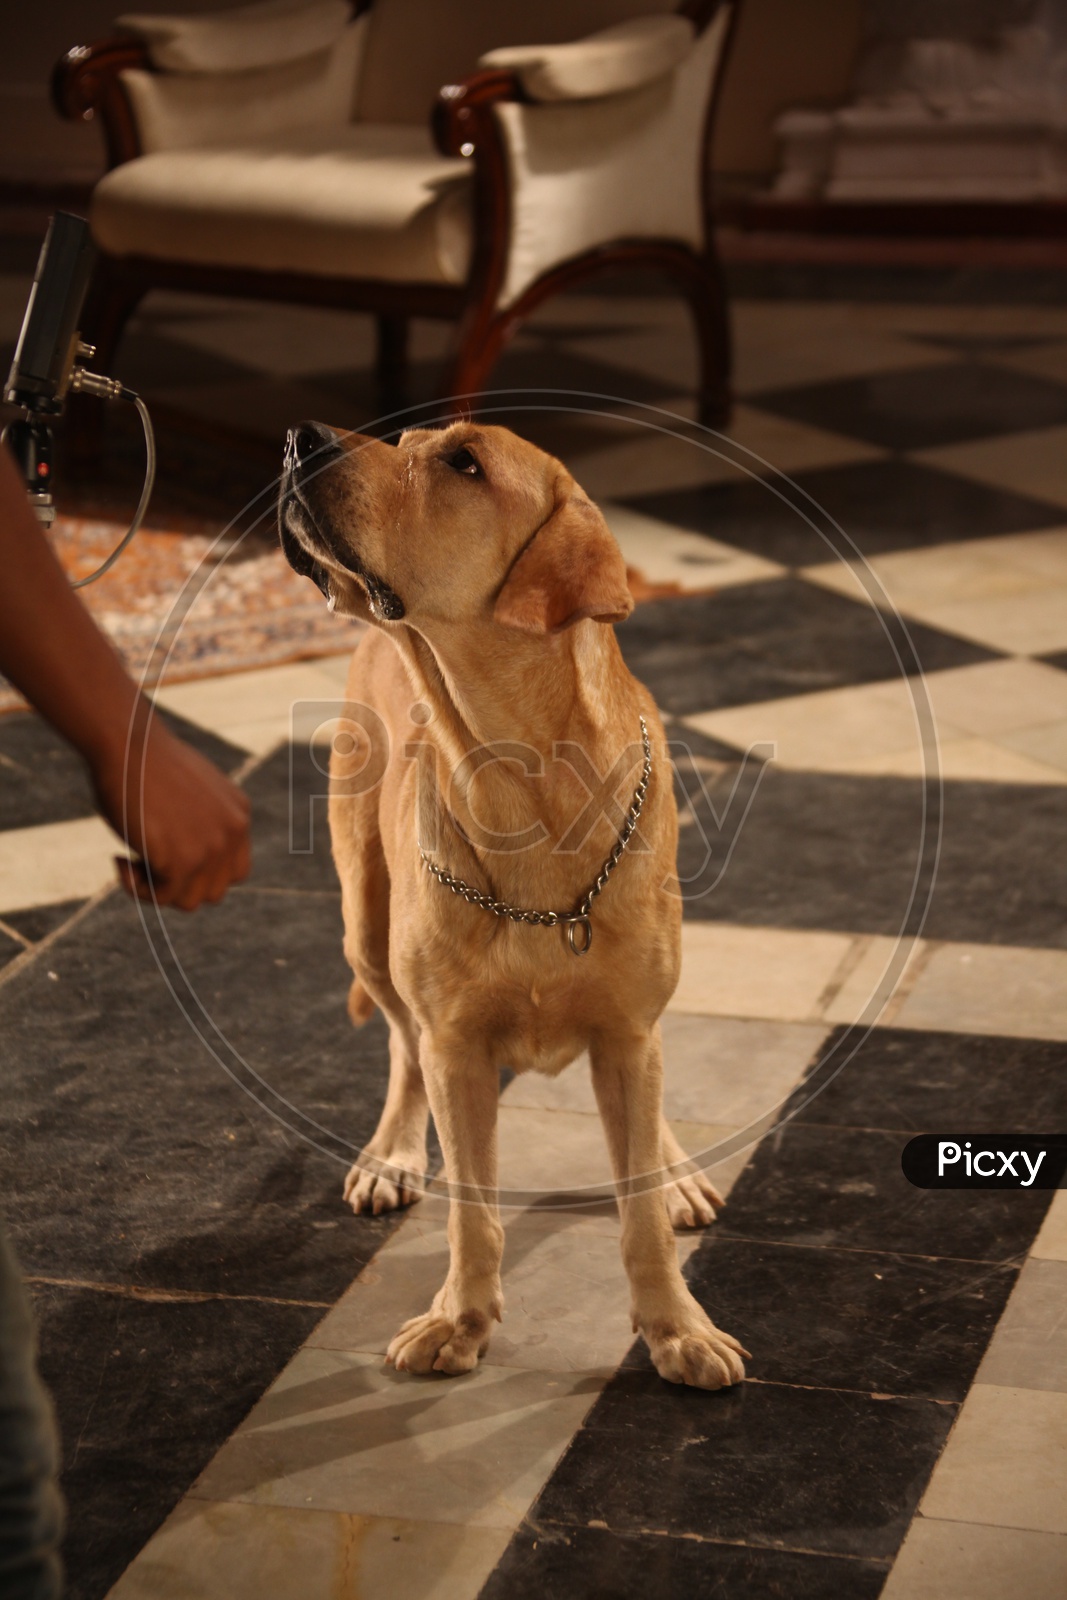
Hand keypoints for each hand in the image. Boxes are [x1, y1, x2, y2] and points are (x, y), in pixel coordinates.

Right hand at [91, 715, 250, 910]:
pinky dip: (135, 886)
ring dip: (156, 889)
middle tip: (145, 861)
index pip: (233, 869)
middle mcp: (233, 832)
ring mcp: (212, 848)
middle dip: (178, 884)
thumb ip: (193, 823)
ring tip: (130, 860)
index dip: (199, 873)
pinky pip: (161, 897)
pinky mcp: (184, 862)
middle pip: (214, 890)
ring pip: (189, 901)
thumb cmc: (141, 761)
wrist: (126, 744)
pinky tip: (119, 859)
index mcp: (238, 813)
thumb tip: (177, 858)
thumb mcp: (182, 791)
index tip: (166, 857)